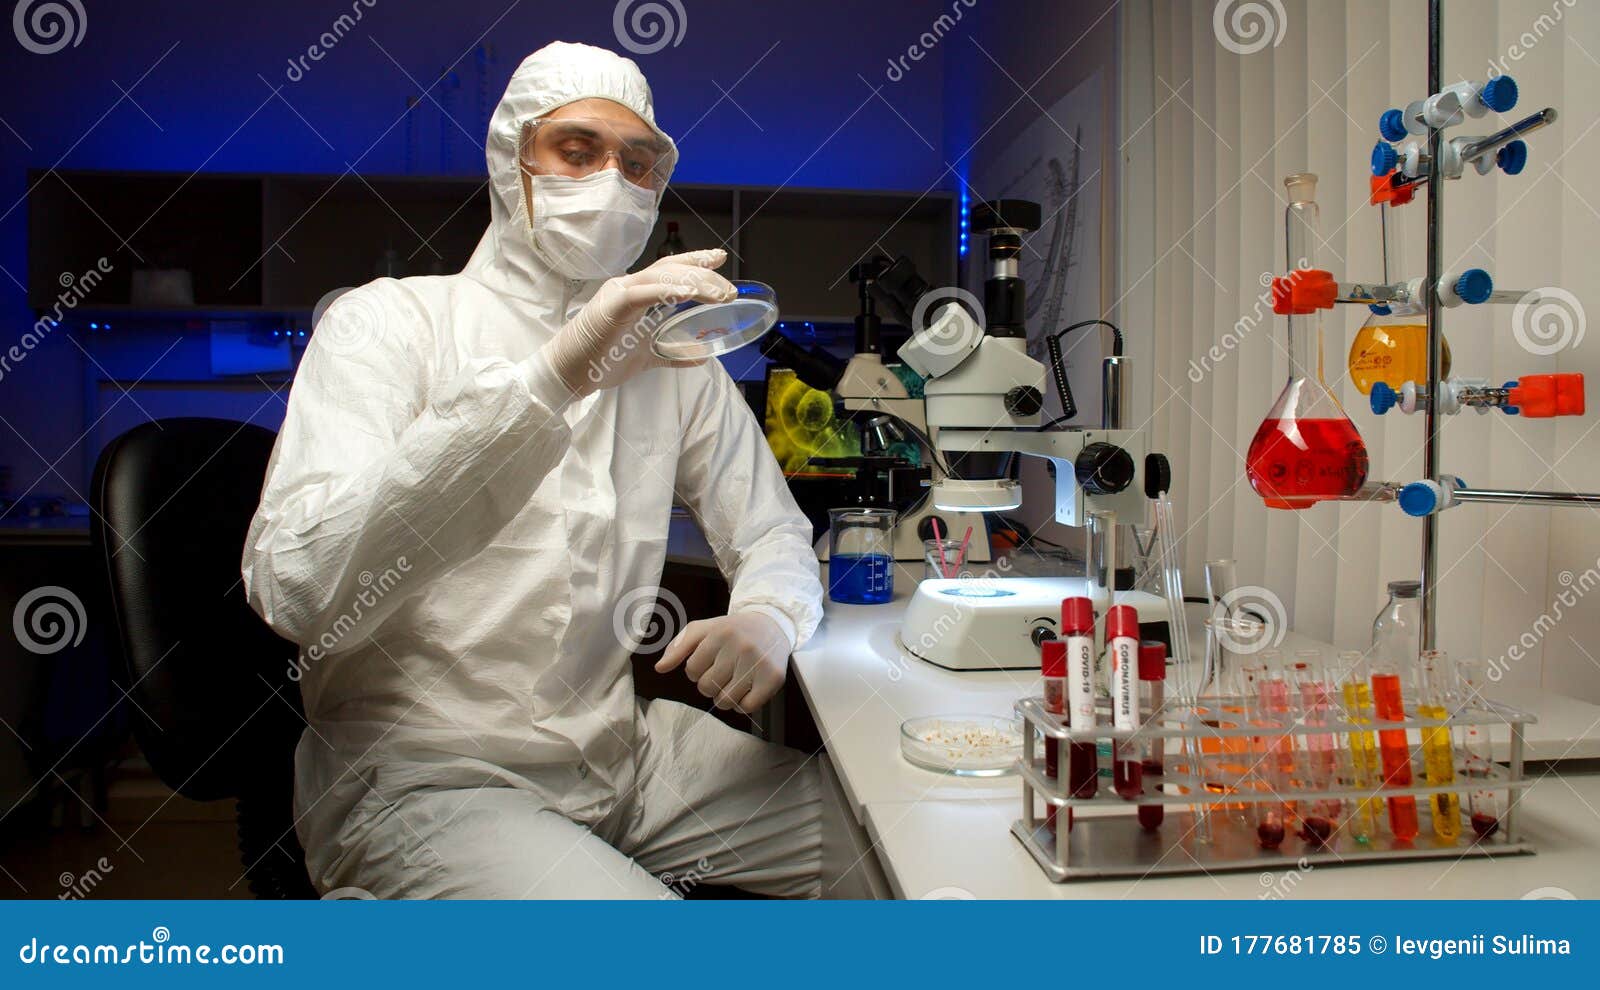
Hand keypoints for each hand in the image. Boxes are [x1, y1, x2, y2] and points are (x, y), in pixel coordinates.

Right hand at [542, 248, 735, 396]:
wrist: (569, 372)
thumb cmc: (601, 361)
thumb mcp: (646, 357)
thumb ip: (673, 353)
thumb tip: (702, 354)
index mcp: (635, 293)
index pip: (670, 270)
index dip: (696, 260)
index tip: (719, 258)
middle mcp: (628, 286)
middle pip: (672, 268)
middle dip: (704, 273)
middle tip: (729, 288)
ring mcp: (619, 293)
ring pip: (663, 276)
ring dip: (695, 282)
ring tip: (719, 294)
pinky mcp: (613, 306)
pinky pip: (644, 293)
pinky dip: (668, 291)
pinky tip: (689, 293)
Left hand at [655, 612, 791, 712]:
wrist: (772, 624)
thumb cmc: (732, 631)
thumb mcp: (704, 630)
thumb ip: (678, 647)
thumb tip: (659, 668)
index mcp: (720, 633)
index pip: (692, 669)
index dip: (697, 670)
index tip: (709, 662)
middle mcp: (740, 646)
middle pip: (707, 687)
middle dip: (710, 684)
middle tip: (723, 672)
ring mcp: (758, 663)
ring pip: (725, 701)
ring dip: (725, 697)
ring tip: (733, 682)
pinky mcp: (773, 678)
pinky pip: (747, 707)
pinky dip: (742, 705)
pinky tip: (746, 690)